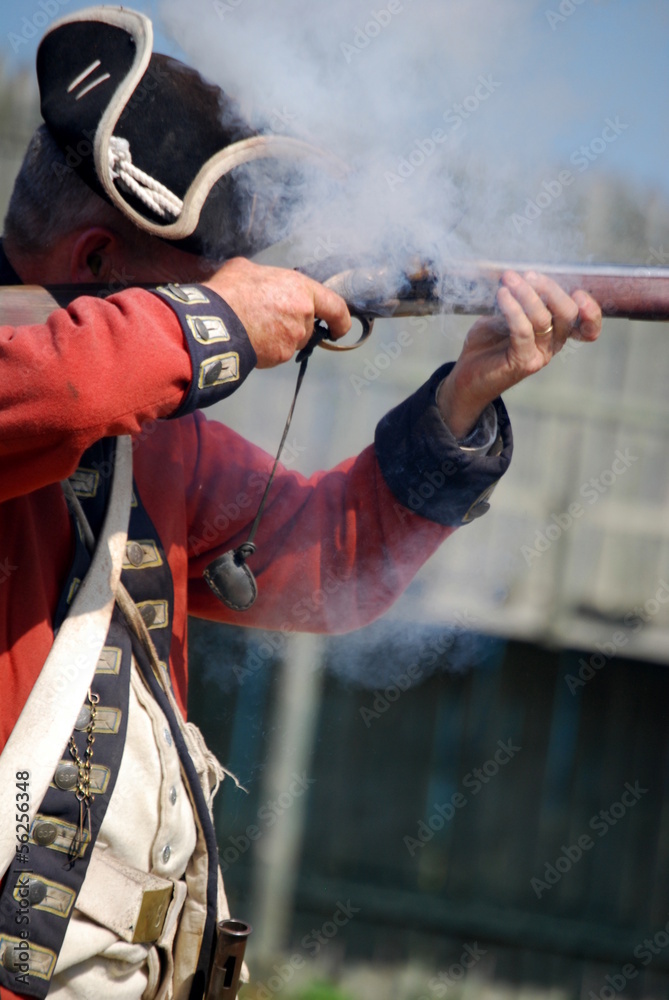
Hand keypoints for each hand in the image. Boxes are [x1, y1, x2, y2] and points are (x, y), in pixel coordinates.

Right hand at [203, 257, 350, 367]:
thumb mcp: (247, 269)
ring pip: (293, 341)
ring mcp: (292, 339)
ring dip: (280, 336)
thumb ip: (266, 277)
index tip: (338, 327)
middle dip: (294, 325)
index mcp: (301, 291)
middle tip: (270, 318)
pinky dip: (268, 348)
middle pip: (308, 326)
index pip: (335, 307)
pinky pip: (278, 353)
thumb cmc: (231, 292)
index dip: (340, 319)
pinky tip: (251, 339)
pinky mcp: (279, 357)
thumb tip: (262, 280)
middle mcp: (303, 317)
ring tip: (256, 326)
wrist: (215, 323)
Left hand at [436, 270, 601, 438]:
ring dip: (526, 294)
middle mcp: (554, 344)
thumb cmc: (488, 342)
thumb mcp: (505, 313)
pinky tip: (502, 295)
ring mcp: (540, 355)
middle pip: (568, 313)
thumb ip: (520, 298)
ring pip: (544, 319)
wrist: (467, 375)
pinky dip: (512, 309)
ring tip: (508, 279)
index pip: (588, 325)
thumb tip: (520, 274)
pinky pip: (523, 330)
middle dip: (549, 288)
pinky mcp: (523, 362)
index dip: (591, 310)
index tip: (579, 293)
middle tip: (528, 275)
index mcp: (556, 331)